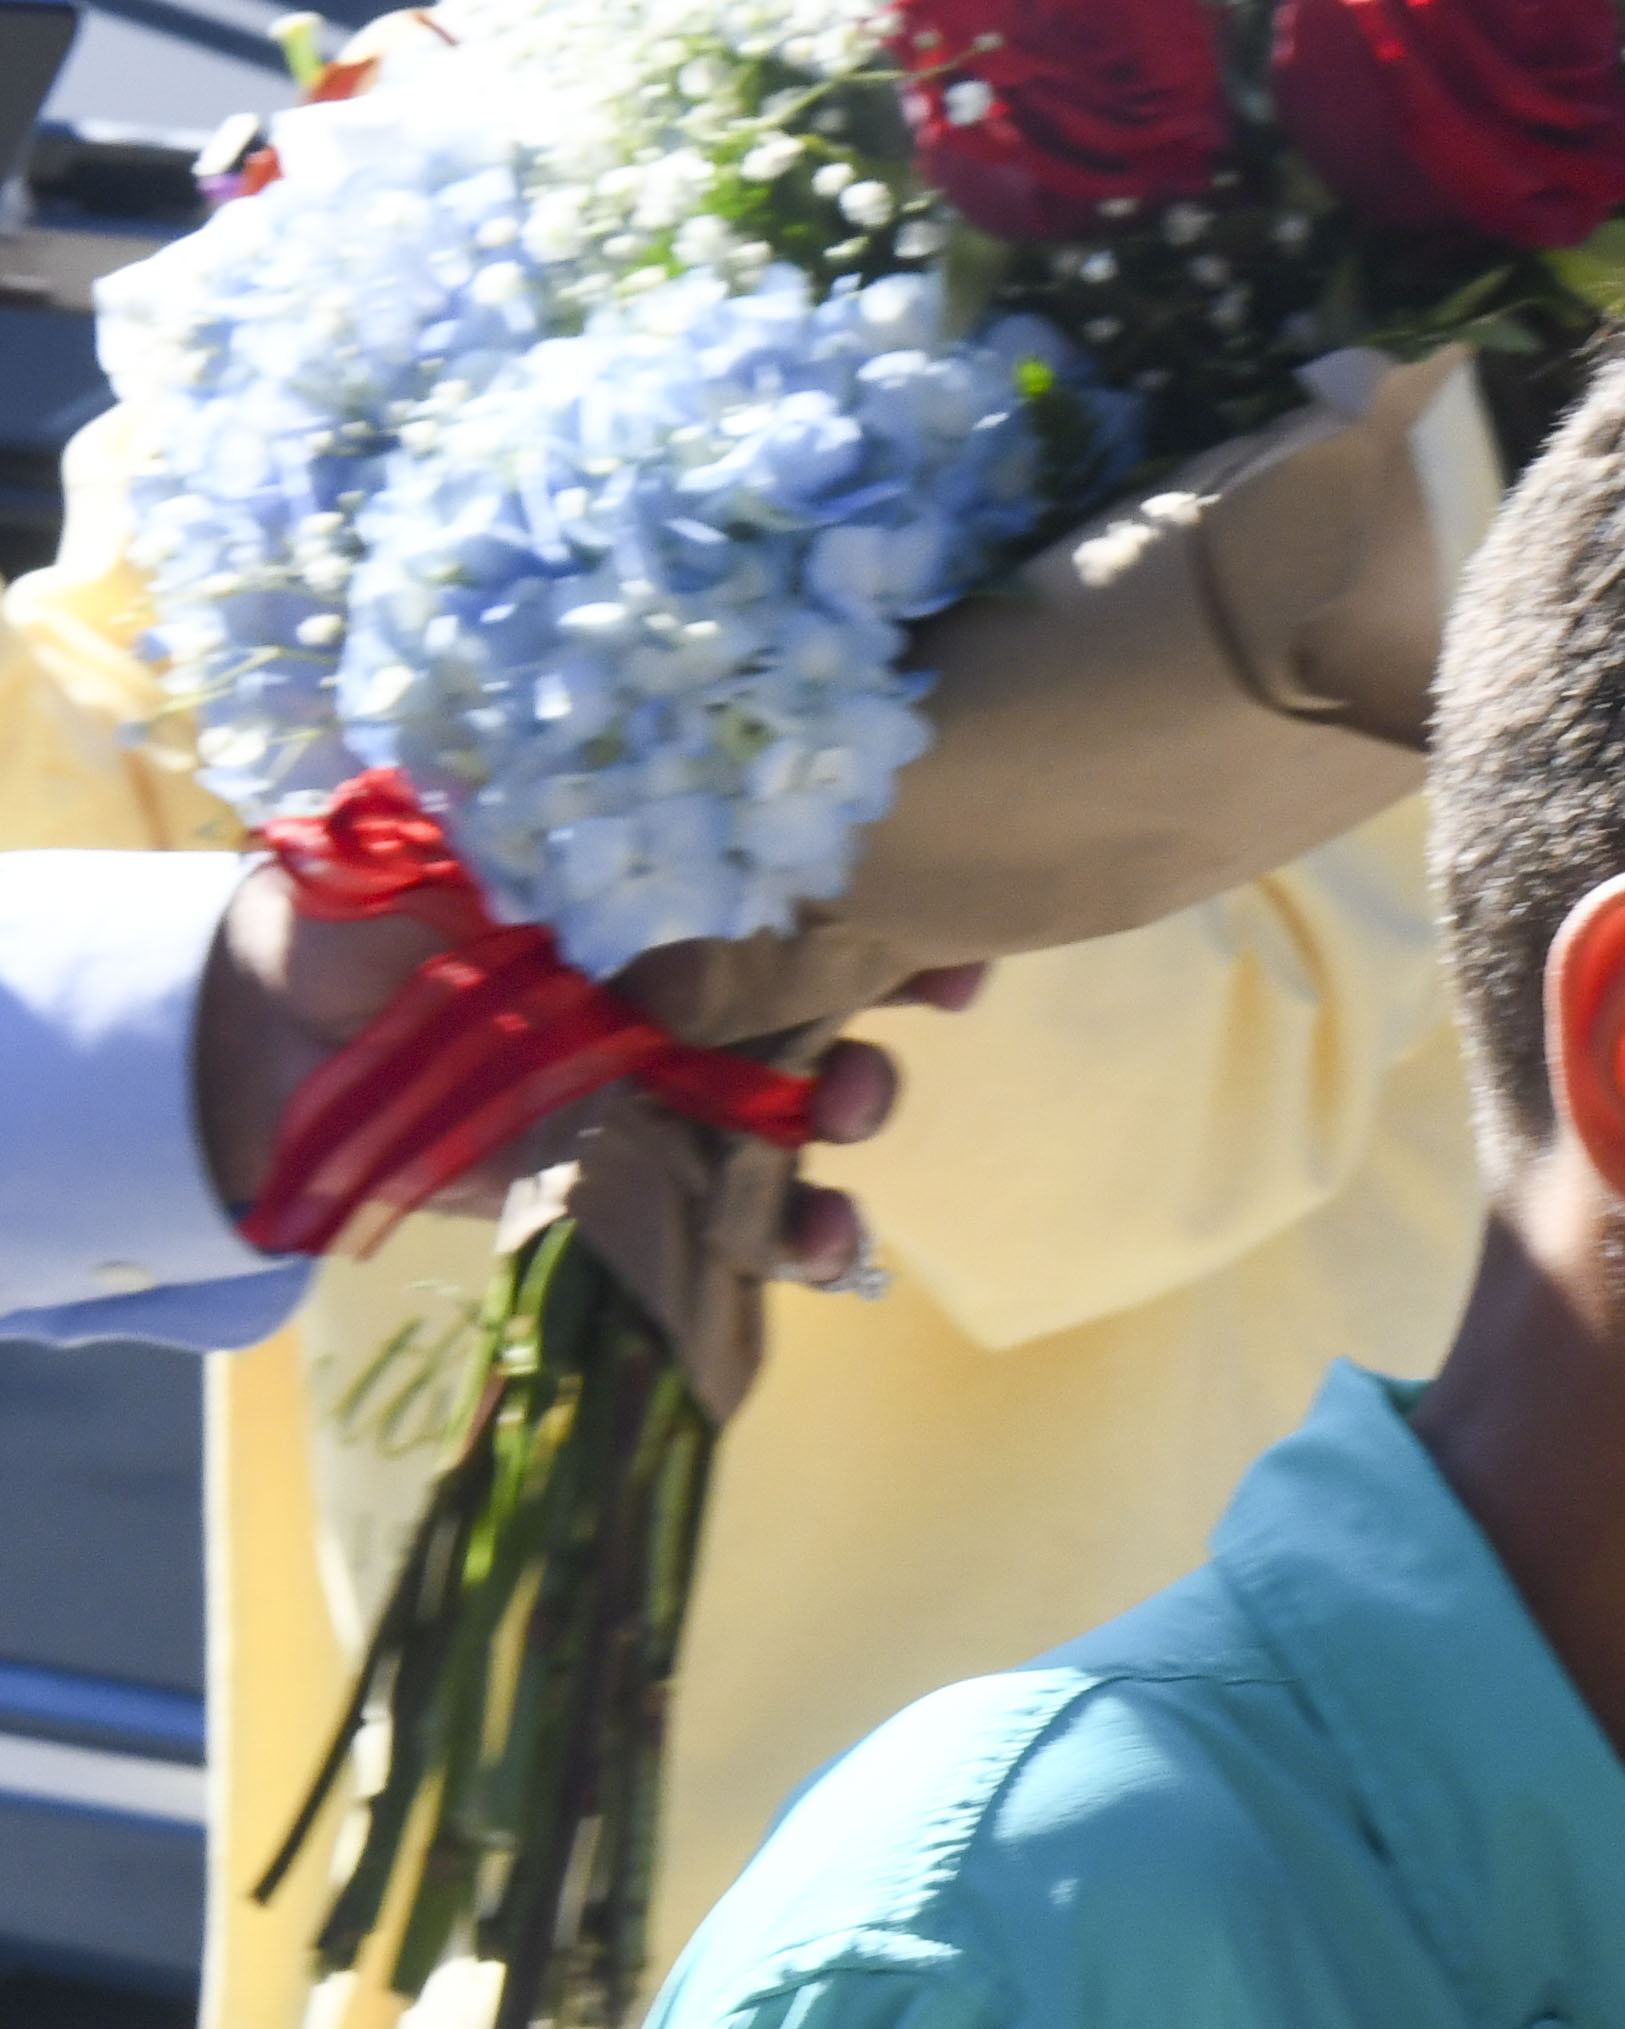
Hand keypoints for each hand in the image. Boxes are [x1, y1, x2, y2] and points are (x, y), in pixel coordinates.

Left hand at [190, 869, 981, 1279]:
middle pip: (841, 987)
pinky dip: (805, 1239)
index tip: (948, 894)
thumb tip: (656, 782)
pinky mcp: (645, 1187)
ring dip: (861, 1108)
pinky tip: (825, 1245)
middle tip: (919, 998)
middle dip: (900, 997)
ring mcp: (678, 1091)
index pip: (808, 879)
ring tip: (849, 1114)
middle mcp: (695, 986)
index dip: (893, 887)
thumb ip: (551, 818)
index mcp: (663, 894)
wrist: (272, 1042)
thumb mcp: (457, 837)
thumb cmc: (363, 915)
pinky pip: (752, 1219)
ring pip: (817, 1103)